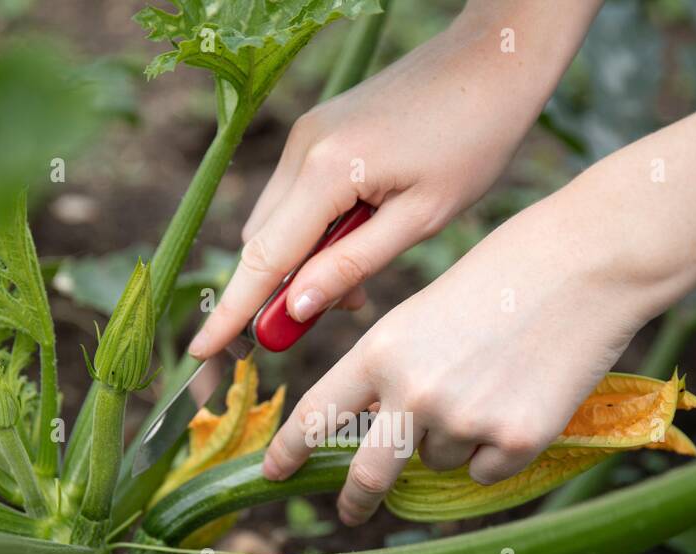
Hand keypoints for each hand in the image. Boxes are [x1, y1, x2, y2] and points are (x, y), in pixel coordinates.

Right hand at [188, 1, 597, 358]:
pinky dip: (314, 233)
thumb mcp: (421, 219)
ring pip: (278, 222)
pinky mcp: (321, 130)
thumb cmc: (473, 140)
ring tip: (360, 285)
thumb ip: (352, 265)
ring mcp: (308, 134)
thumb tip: (294, 309)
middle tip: (327, 321)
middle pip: (262, 243)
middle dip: (278, 293)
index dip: (232, 311)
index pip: (263, 259)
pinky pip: (297, 197)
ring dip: (301, 264)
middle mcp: (303, 148)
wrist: (494, 59)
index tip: (201, 351)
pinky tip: (360, 243)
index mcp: (327, 171)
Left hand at [261, 187, 675, 525]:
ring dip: (453, 440)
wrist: (587, 263)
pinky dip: (498, 447)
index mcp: (380, 351)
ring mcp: (464, 421)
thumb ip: (393, 371)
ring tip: (490, 379)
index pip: (317, 415)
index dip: (289, 450)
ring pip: (438, 462)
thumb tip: (378, 429)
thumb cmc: (504, 276)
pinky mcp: (515, 441)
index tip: (272, 472)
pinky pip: (488, 470)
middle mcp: (413, 392)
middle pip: (368, 474)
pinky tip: (523, 394)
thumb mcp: (425, 314)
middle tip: (349, 512)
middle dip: (355, 500)